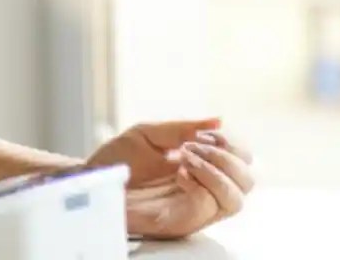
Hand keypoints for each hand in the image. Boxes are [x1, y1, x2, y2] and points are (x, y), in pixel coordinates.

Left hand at [86, 118, 254, 239]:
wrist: (91, 178)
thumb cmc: (118, 159)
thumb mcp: (150, 133)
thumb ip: (182, 128)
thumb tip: (219, 119)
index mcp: (203, 166)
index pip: (242, 159)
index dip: (233, 143)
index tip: (204, 133)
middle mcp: (204, 188)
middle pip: (248, 180)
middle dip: (227, 157)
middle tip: (194, 145)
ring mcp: (195, 207)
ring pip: (237, 199)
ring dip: (217, 172)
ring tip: (186, 158)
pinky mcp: (181, 221)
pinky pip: (209, 208)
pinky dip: (200, 185)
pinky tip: (179, 173)